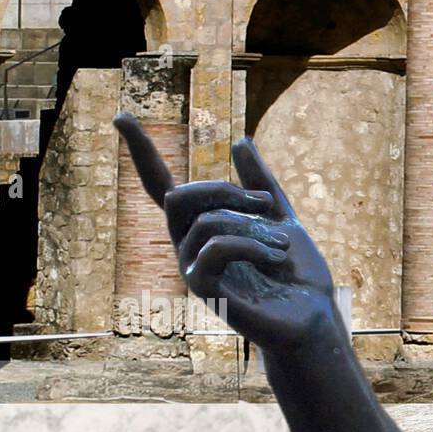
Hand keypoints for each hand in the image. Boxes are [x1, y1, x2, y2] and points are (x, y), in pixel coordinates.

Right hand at [113, 113, 339, 353]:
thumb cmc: (297, 275)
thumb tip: (239, 140)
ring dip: (251, 225)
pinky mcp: (203, 289)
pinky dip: (250, 244)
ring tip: (283, 246)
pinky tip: (275, 257)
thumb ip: (260, 184)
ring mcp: (192, 269)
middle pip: (179, 196)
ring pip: (204, 221)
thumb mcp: (281, 218)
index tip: (120, 115)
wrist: (312, 316)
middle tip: (267, 205)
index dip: (141, 152)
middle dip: (224, 190)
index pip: (160, 186)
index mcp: (202, 227)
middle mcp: (188, 246)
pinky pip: (214, 246)